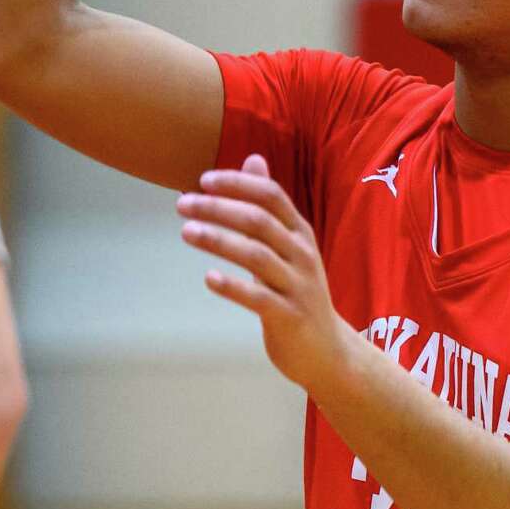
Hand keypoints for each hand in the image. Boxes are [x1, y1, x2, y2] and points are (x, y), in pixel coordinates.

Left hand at [177, 154, 350, 388]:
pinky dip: (232, 286)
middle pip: (259, 221)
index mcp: (300, 233)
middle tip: (182, 204)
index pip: (271, 196)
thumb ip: (269, 206)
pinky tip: (208, 278)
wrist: (327, 350)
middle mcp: (302, 254)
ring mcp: (297, 286)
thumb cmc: (298, 291)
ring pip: (256, 255)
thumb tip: (253, 158)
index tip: (203, 180)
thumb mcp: (288, 244)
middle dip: (218, 208)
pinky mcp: (289, 316)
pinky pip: (259, 298)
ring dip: (218, 240)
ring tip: (186, 232)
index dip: (238, 184)